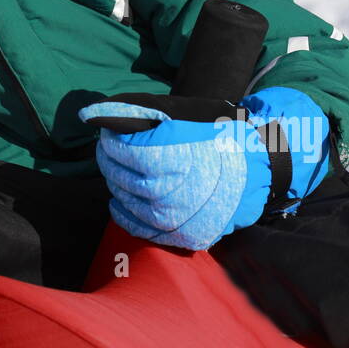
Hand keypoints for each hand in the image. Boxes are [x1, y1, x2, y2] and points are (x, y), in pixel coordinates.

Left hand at [78, 86, 328, 250]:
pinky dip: (122, 213)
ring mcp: (178, 218)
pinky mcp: (182, 236)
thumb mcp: (178, 114)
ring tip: (118, 169)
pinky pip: (139, 228)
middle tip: (109, 149)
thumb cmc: (215, 136)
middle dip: (108, 160)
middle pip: (122, 177)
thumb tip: (92, 114)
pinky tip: (119, 199)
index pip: (124, 151)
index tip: (109, 134)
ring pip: (127, 202)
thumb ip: (136, 111)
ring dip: (115, 183)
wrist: (256, 171)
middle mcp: (175, 192)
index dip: (111, 142)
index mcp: (176, 157)